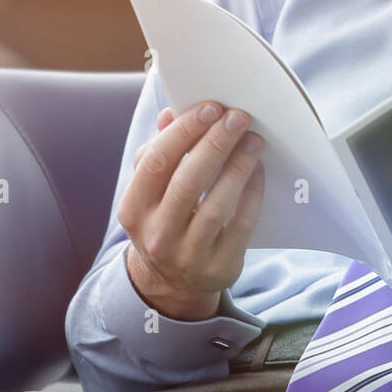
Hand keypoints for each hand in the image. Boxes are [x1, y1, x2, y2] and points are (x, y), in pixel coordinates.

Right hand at [119, 101, 265, 320]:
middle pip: (188, 181)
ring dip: (238, 165)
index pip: (156, 162)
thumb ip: (158, 152)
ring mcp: (188, 255)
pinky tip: (258, 169)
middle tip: (238, 117)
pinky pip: (240, 225)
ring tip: (254, 139)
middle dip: (216, 143)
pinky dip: (252, 193)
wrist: (172, 283)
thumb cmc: (164, 221)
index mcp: (133, 209)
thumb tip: (170, 113)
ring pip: (216, 204)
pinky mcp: (219, 267)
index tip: (210, 108)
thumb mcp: (149, 193)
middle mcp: (156, 234)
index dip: (184, 131)